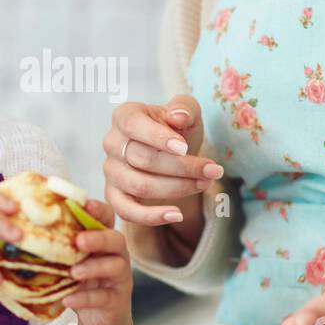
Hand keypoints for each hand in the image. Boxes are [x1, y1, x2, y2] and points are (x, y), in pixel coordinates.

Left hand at [60, 199, 133, 324]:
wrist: (97, 318)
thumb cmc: (79, 282)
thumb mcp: (68, 261)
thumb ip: (57, 246)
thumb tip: (20, 227)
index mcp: (103, 239)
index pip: (107, 217)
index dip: (98, 209)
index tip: (84, 204)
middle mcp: (116, 254)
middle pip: (116, 239)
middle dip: (99, 238)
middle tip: (79, 241)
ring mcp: (119, 278)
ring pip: (115, 266)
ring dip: (93, 268)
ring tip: (73, 273)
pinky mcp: (116, 300)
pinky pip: (103, 297)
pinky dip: (85, 298)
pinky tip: (68, 299)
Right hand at [102, 94, 223, 226]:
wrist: (170, 152)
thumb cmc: (176, 129)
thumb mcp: (186, 111)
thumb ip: (184, 107)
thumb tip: (178, 117)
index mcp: (124, 116)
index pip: (134, 126)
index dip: (158, 138)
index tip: (185, 148)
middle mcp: (112, 143)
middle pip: (144, 159)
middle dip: (182, 167)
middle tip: (213, 170)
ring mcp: (111, 171)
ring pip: (140, 185)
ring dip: (177, 188)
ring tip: (204, 184)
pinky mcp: (114, 195)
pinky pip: (127, 211)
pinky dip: (151, 216)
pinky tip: (177, 215)